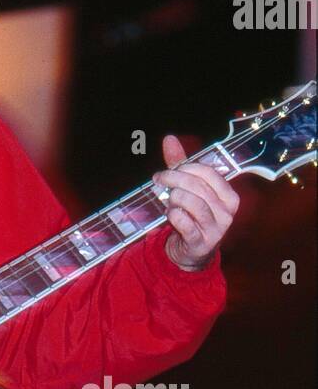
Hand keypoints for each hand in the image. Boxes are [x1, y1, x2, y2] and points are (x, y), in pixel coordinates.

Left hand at [153, 134, 239, 270]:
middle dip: (174, 180)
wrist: (192, 250)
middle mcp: (227, 212)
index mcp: (229, 195)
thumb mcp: (188, 188)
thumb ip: (181, 164)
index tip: (168, 170)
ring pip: (192, 203)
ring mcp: (216, 228)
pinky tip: (170, 214)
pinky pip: (184, 222)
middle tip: (159, 180)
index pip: (209, 173)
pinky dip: (173, 215)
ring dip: (174, 199)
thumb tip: (169, 138)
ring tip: (168, 201)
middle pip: (198, 186)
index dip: (185, 168)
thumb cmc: (192, 214)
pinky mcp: (201, 242)